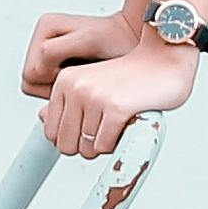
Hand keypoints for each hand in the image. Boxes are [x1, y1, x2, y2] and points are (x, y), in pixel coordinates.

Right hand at [22, 8, 140, 96]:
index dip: (55, 79)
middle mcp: (42, 38)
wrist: (135, 44)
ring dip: (59, 90)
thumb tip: (33, 72)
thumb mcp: (88, 40)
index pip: (31, 71)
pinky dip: (63, 92)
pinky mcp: (56, 67)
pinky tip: (83, 82)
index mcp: (45, 26)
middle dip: (55, 85)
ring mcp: (48, 54)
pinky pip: (47, 90)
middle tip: (84, 79)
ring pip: (36, 88)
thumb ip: (54, 52)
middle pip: (30, 80)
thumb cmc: (119, 41)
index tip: (82, 72)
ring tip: (84, 79)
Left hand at [38, 40, 194, 157]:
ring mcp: (95, 97)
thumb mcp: (92, 82)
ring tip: (121, 123)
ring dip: (106, 145)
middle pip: (66, 146)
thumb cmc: (131, 75)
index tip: (93, 128)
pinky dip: (118, 144)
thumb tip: (42, 120)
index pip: (51, 133)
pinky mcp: (116, 108)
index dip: (73, 140)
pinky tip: (128, 125)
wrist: (165, 58)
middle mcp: (75, 88)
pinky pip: (105, 147)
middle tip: (108, 130)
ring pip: (87, 150)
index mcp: (65, 82)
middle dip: (87, 147)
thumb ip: (66, 102)